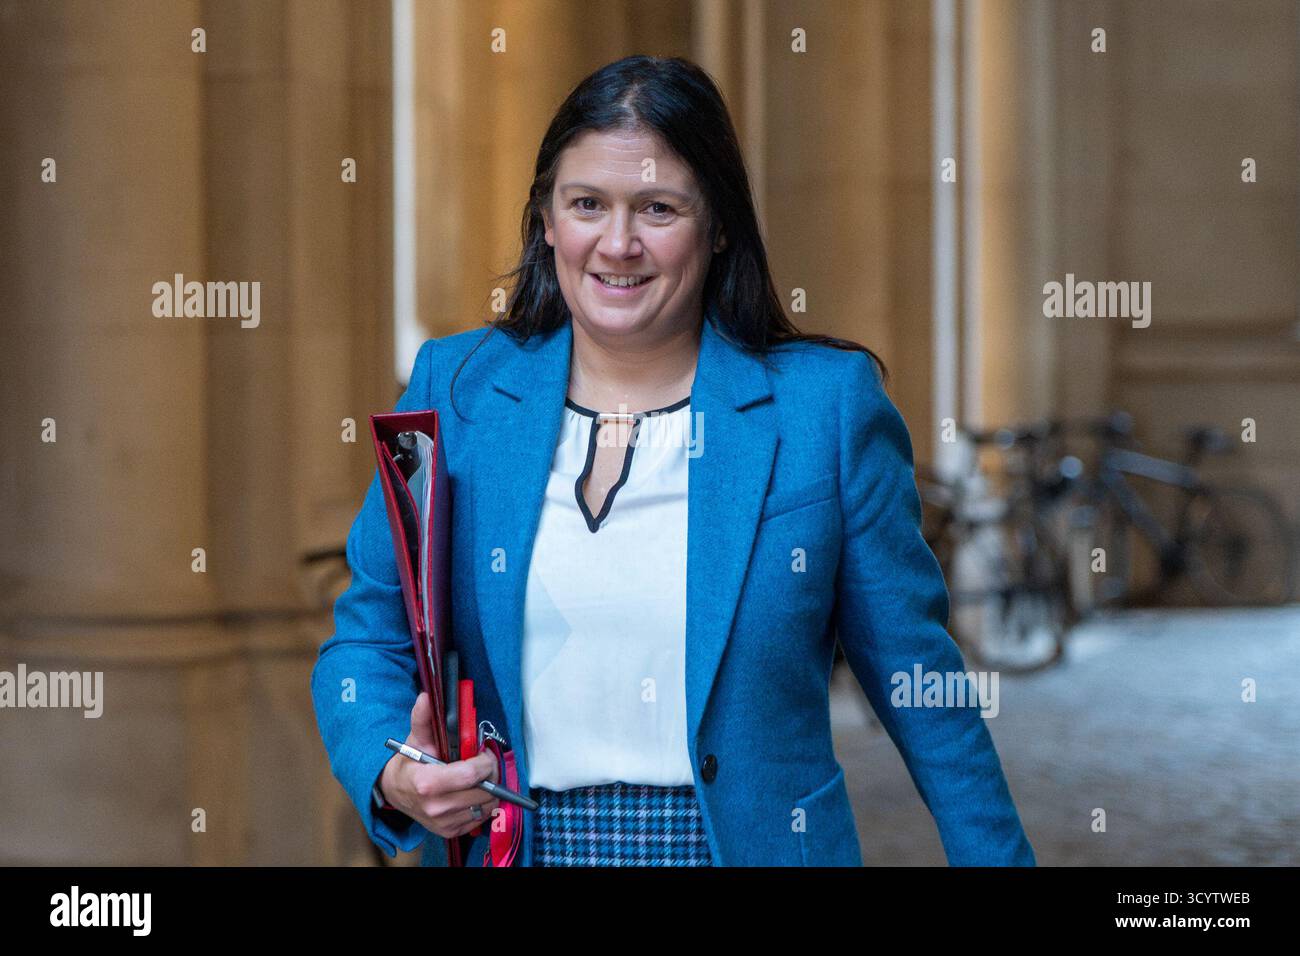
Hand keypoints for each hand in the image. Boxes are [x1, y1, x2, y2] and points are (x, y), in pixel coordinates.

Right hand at [379, 691, 500, 838]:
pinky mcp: (450, 832)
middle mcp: (436, 808)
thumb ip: (423, 718)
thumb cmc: (409, 763)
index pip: (471, 776)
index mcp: (427, 784)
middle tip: (484, 762)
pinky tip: (473, 791)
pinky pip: (481, 817)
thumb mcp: (415, 739)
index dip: (484, 762)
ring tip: (479, 776)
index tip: (483, 752)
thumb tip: (426, 697)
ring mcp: (444, 823)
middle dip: (491, 773)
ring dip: (490, 789)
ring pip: (486, 805)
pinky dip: (483, 803)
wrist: (394, 792)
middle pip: (483, 791)